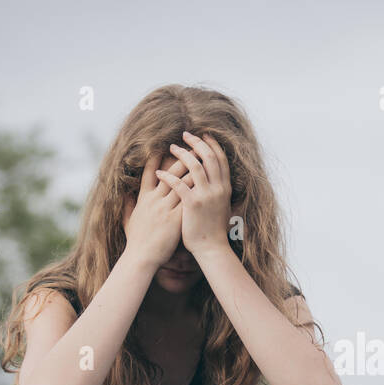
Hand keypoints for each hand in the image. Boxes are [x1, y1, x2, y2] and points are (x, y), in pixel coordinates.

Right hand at [123, 153, 193, 267]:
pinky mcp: (175, 218)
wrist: (141, 258)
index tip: (164, 145)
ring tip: (204, 159)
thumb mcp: (128, 220)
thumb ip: (128, 205)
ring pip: (182, 183)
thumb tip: (126, 194)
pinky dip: (198, 189)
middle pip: (171, 173)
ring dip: (194, 169)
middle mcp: (154, 199)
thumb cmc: (136, 242)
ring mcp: (165, 208)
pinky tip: (208, 181)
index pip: (149, 173)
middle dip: (182, 158)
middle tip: (192, 146)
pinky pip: (189, 199)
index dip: (156, 158)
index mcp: (144, 198)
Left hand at [156, 131, 232, 255]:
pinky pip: (178, 183)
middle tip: (185, 135)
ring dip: (182, 154)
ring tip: (172, 148)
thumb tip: (216, 180)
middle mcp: (218, 189)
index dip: (211, 144)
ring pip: (195, 165)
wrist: (211, 249)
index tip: (202, 135)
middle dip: (197, 143)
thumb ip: (218, 192)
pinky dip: (167, 175)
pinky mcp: (193, 204)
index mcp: (225, 188)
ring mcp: (206, 196)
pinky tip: (158, 172)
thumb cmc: (213, 230)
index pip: (220, 159)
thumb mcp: (222, 207)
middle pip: (209, 157)